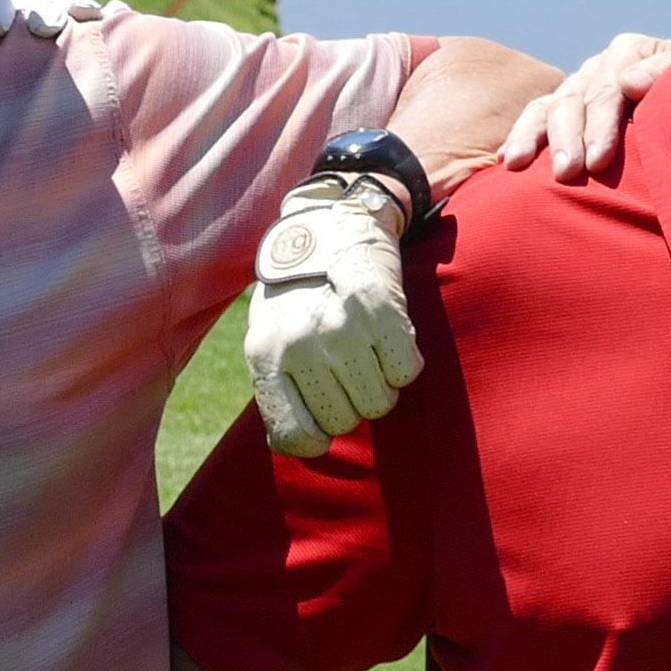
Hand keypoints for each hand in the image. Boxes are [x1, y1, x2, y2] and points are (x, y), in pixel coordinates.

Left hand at [247, 176, 422, 455]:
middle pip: (345, 421)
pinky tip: (386, 335)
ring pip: (380, 402)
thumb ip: (275, 390)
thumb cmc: (296, 294)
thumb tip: (290, 446)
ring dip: (380, 383)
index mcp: (264, 355)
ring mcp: (341, 328)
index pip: (293, 437)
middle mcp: (300, 344)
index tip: (322, 423)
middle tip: (346, 365)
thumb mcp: (267, 337)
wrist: (329, 224)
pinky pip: (406, 372)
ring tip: (366, 348)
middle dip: (351, 401)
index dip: (315, 439)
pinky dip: (403, 360)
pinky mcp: (381, 310)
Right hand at [492, 32, 670, 177]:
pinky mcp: (570, 109)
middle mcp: (601, 66)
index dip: (601, 123)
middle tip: (567, 173)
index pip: (608, 86)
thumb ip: (669, 71)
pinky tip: (507, 159)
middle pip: (574, 98)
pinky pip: (539, 117)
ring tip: (519, 164)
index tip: (599, 161)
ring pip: (550, 106)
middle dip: (567, 137)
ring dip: (534, 136)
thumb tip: (627, 82)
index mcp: (631, 52)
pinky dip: (523, 135)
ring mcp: (582, 86)